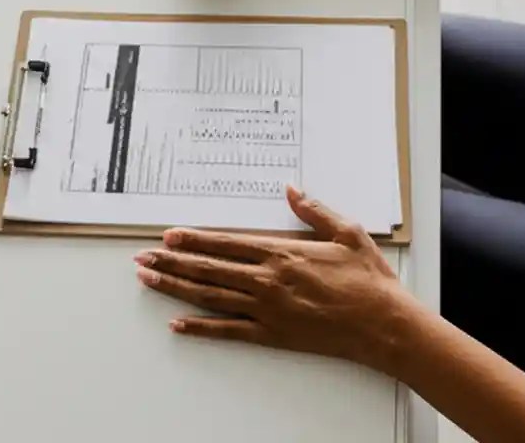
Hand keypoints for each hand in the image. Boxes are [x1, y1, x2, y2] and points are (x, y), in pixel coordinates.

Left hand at [134, 186, 413, 370]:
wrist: (382, 323)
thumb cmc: (367, 279)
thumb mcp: (345, 231)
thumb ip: (313, 210)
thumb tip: (291, 189)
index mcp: (282, 252)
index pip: (226, 243)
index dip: (194, 240)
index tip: (169, 236)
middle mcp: (268, 280)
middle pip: (208, 269)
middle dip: (171, 263)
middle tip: (143, 259)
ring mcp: (267, 310)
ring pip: (210, 297)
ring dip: (176, 288)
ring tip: (149, 282)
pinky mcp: (272, 334)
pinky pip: (228, 331)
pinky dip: (200, 327)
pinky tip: (178, 324)